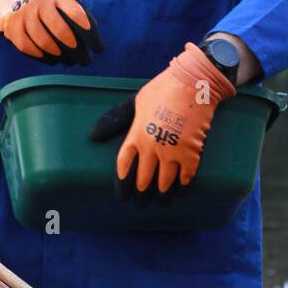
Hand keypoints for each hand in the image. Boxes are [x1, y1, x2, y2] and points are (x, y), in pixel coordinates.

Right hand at [0, 0, 103, 63]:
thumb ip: (68, 6)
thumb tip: (89, 29)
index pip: (75, 12)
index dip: (88, 30)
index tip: (97, 46)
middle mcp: (39, 3)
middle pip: (61, 30)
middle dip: (75, 49)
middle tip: (85, 60)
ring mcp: (23, 15)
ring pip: (44, 42)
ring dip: (58, 54)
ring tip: (67, 60)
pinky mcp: (12, 27)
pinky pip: (28, 47)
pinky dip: (41, 56)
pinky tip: (50, 59)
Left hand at [88, 41, 236, 204]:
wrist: (194, 83)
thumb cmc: (162, 90)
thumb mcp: (134, 102)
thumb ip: (115, 121)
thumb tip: (93, 136)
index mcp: (136, 135)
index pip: (124, 167)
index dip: (122, 184)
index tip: (122, 194)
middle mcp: (152, 147)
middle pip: (143, 180)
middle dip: (141, 194)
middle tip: (140, 203)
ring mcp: (173, 152)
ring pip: (164, 183)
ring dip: (162, 195)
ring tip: (160, 202)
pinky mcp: (192, 152)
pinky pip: (187, 177)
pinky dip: (183, 186)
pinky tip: (181, 191)